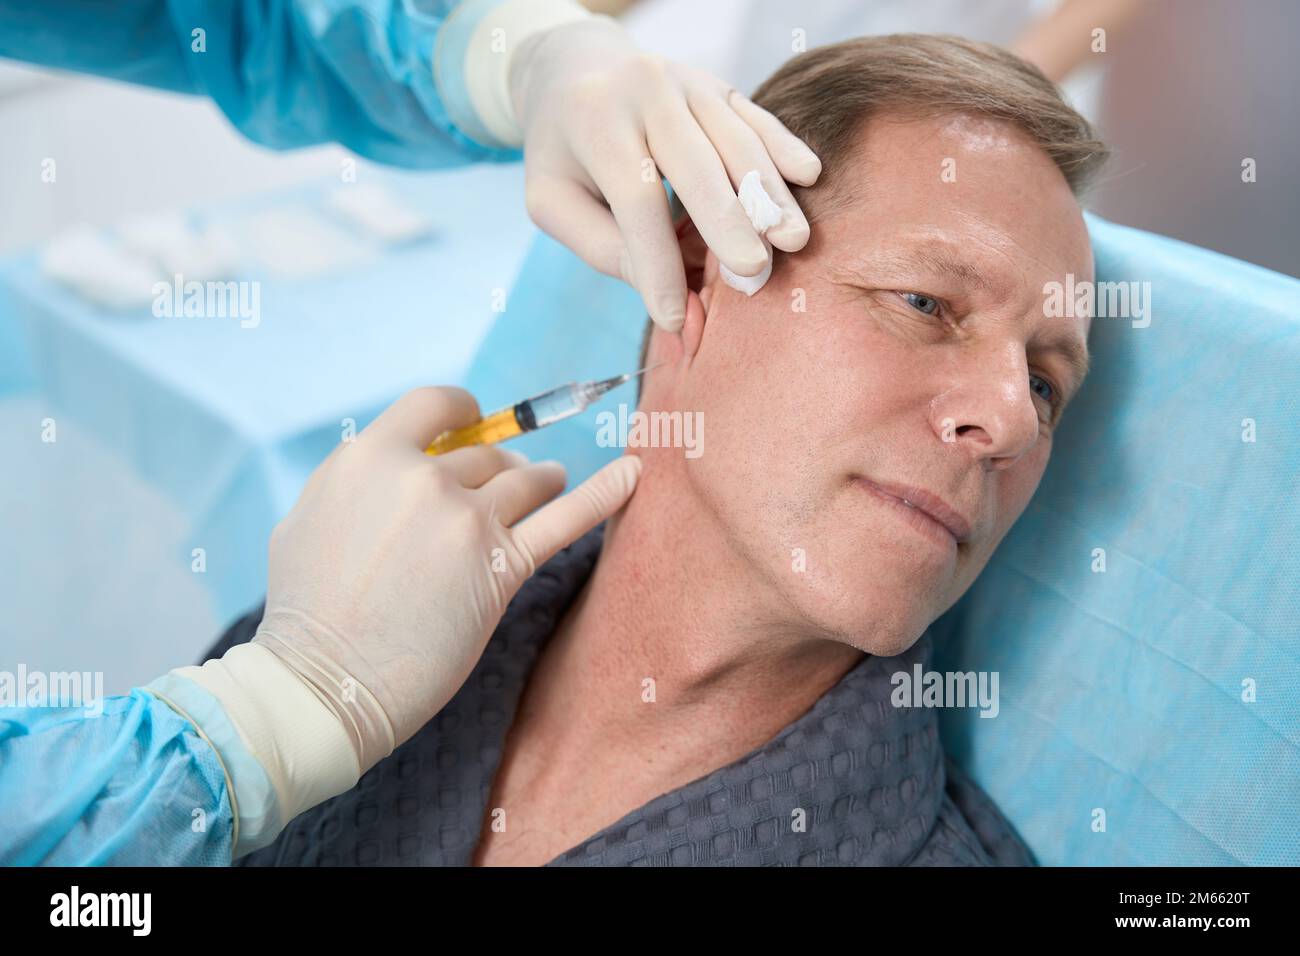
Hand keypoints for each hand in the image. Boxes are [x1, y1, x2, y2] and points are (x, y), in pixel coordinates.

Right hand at [252, 386, 640, 771]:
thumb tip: (399, 459)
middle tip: (506, 488)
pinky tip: (633, 474)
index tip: (475, 425)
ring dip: (543, 482)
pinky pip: (565, 519)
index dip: (463, 414)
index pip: (436, 406)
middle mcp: (423, 479)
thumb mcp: (308, 516)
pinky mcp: (500, 568)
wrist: (323, 684)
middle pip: (486, 455)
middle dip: (498, 469)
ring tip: (551, 485)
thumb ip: (357, 477)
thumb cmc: (307, 610)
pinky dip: (605, 491)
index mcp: (370, 458)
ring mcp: (466, 522)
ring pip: (527, 481)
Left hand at [510, 16, 821, 331]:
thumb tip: (671, 305)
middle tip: (753, 271)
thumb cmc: (565, 154)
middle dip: (726, 221)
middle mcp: (644, 89)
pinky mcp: (717, 86)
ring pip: (736, 141)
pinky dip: (784, 146)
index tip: (673, 316)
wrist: (575, 70)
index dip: (656, 261)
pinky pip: (757, 117)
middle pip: (694, 163)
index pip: (635, 199)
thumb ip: (604, 250)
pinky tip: (809, 176)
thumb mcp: (552, 202)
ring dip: (769, 195)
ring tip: (793, 242)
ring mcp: (687, 81)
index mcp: (594, 119)